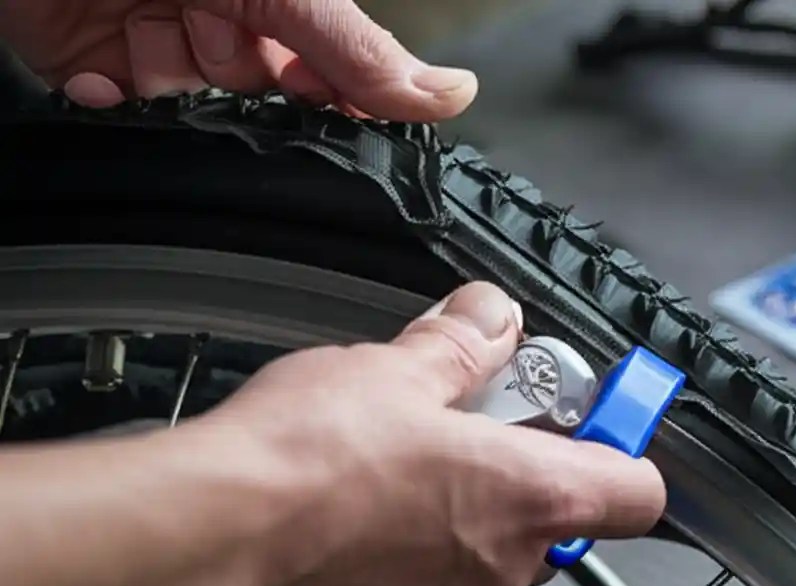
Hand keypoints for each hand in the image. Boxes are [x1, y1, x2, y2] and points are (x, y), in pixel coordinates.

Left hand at [0, 0, 476, 119]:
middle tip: (206, 26)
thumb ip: (355, 46)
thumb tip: (449, 94)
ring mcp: (159, 45)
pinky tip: (99, 58)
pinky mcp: (94, 65)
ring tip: (142, 22)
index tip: (320, 106)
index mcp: (280, 4)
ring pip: (187, 112)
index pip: (333, 77)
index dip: (330, 99)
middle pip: (256, 101)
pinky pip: (117, 113)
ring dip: (164, 77)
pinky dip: (107, 95)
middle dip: (229, 74)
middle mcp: (225, 22)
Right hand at [194, 282, 665, 585]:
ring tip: (411, 445)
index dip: (622, 445)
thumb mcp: (401, 367)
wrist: (218, 529)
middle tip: (480, 414)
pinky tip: (369, 489)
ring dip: (471, 494)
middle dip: (529, 460)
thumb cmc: (312, 455)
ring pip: (493, 539)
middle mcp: (504, 563)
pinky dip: (420, 530)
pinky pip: (436, 568)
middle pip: (561, 511)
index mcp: (531, 497)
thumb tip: (490, 316)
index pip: (638, 491)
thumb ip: (463, 343)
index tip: (592, 413)